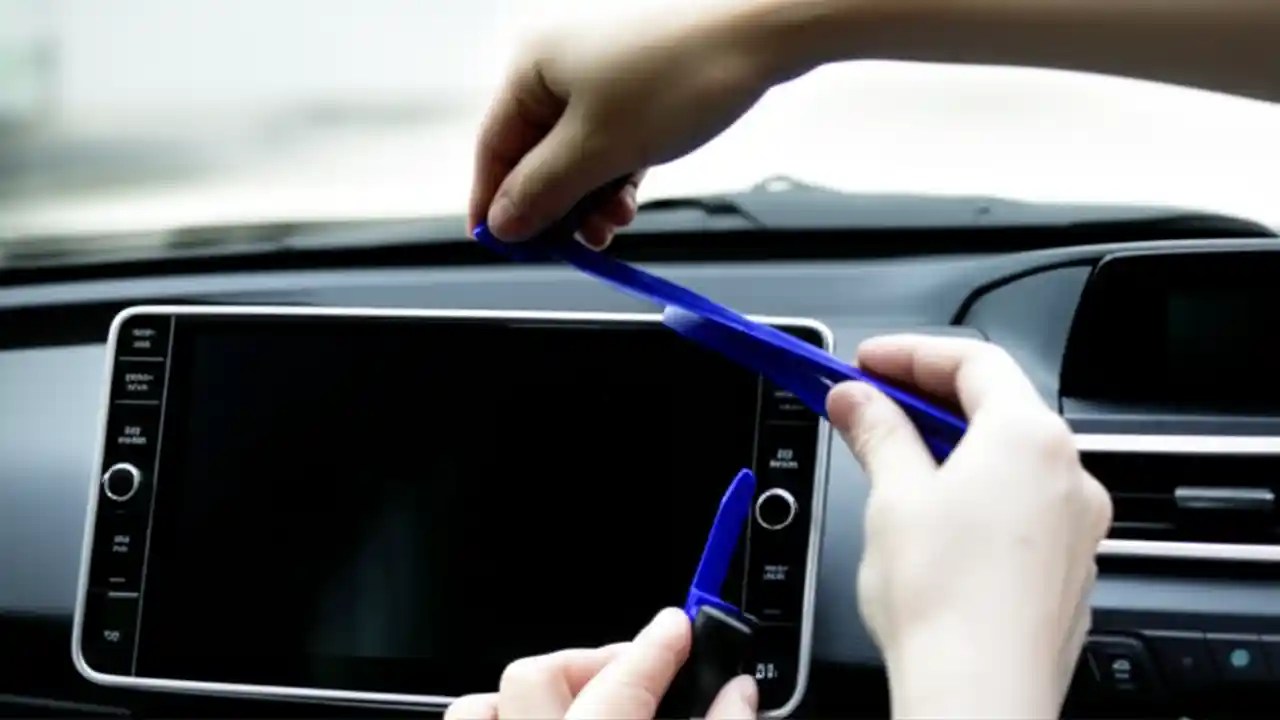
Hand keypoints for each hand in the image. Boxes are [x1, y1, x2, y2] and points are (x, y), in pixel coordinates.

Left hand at [444, 607, 757, 718]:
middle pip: (538, 674)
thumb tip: (739, 693)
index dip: (657, 643)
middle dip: (592, 662)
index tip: (677, 624)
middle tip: (640, 676)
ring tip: (581, 709)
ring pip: (483, 704)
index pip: (625, 681)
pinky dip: (503, 719)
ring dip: (533, 696)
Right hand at [468, 6, 774, 246]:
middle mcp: (561, 64)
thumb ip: (542, 191)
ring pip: (579, 153)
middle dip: (553, 207)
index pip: (494, 146)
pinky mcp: (642, 85)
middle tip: (565, 247)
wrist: (762, 32)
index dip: (492, 202)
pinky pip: (612, 142)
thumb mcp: (598, 149)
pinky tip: (628, 202)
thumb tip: (504, 222)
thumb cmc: (680, 74)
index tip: (498, 245)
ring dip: (589, 199)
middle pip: (537, 153)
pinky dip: (616, 177)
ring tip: (609, 228)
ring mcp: (604, 73)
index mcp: (533, 66)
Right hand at [826, 335, 1111, 718]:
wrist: (979, 695)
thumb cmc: (945, 602)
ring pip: (1009, 460)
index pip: (973, 360)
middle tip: (868, 405)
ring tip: (891, 462)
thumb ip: (878, 432)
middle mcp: (1069, 474)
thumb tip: (858, 399)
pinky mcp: (1068, 569)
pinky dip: (976, 494)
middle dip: (926, 399)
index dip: (911, 353)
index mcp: (1030, 438)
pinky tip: (933, 518)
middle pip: (995, 407)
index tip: (866, 362)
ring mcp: (1076, 526)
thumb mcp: (894, 495)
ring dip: (950, 447)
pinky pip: (1021, 507)